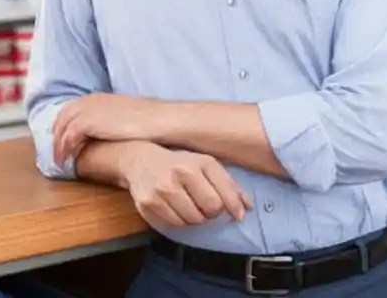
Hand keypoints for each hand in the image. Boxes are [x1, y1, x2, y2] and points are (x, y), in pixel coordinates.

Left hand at [53, 93, 163, 165]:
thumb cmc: (149, 120)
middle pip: (62, 118)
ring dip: (58, 145)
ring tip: (59, 161)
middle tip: (57, 153)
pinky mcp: (86, 123)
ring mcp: (86, 111)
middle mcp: (88, 101)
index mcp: (97, 98)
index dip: (65, 126)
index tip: (63, 140)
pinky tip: (66, 160)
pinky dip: (64, 149)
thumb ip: (112, 119)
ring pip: (61, 129)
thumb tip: (110, 131)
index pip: (71, 110)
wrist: (157, 120)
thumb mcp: (125, 115)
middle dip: (57, 135)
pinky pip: (67, 137)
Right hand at [120, 142, 251, 229]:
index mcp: (197, 163)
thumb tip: (247, 208)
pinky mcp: (147, 204)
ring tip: (189, 205)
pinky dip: (180, 221)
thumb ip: (228, 185)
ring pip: (192, 221)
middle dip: (211, 212)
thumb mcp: (205, 165)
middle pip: (209, 211)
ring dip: (195, 218)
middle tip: (205, 205)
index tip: (237, 215)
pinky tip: (176, 209)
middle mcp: (178, 175)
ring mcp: (161, 191)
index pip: (222, 197)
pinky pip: (174, 225)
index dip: (232, 209)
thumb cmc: (179, 162)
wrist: (139, 160)